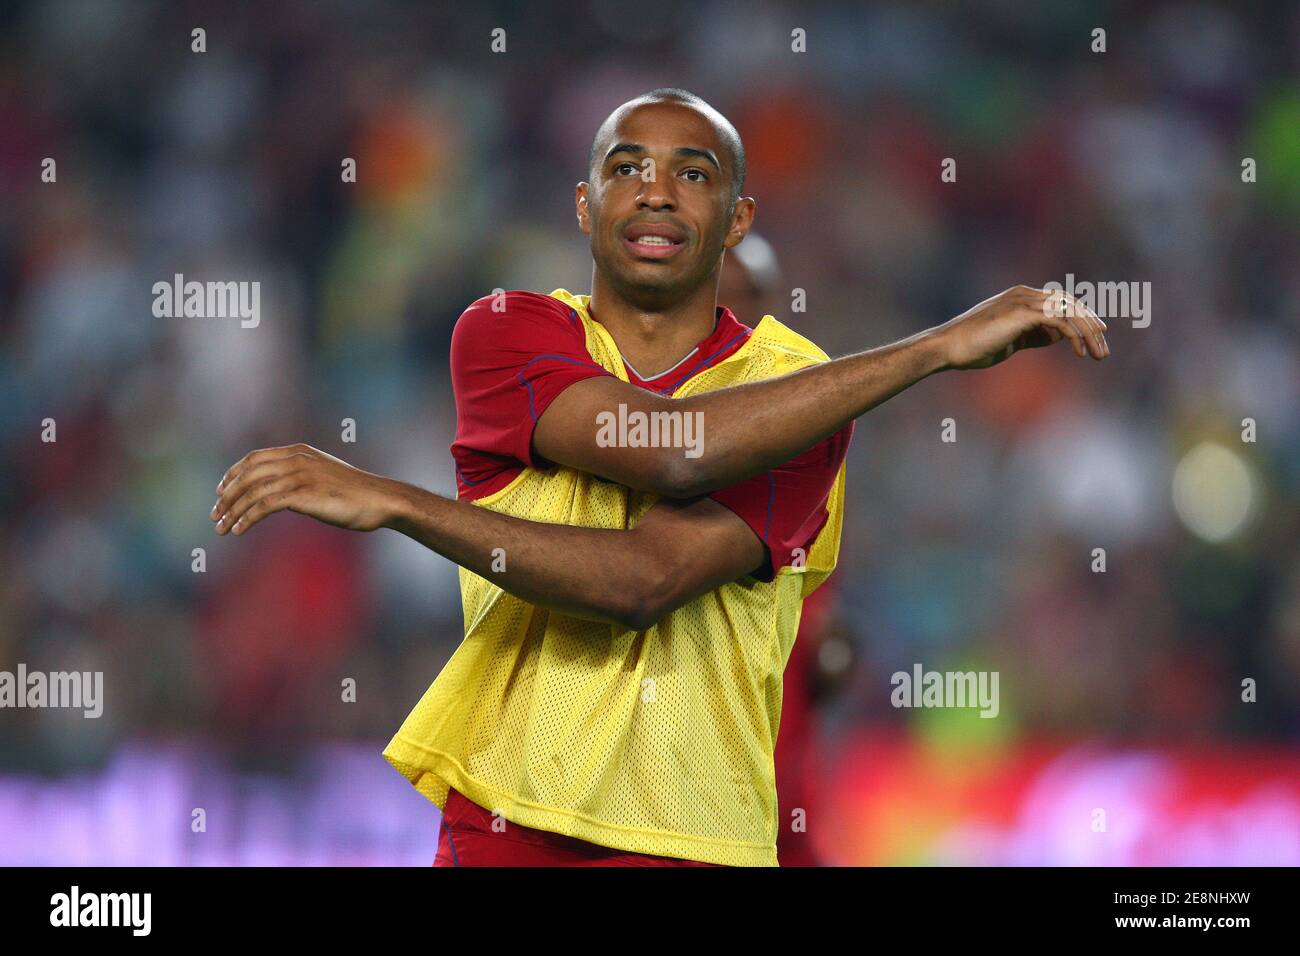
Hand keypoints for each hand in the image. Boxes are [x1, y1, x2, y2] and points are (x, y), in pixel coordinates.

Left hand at [211, 443, 398, 535]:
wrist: (380, 499)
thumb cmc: (357, 493)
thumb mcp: (325, 476)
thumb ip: (302, 477)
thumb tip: (282, 492)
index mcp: (299, 451)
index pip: (254, 458)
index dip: (233, 474)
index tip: (220, 492)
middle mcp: (295, 459)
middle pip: (248, 474)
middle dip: (227, 496)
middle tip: (215, 515)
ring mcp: (299, 475)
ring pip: (252, 491)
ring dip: (233, 511)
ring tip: (222, 528)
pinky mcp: (302, 494)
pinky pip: (264, 506)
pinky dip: (247, 518)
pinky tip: (240, 530)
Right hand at [933, 285, 1109, 369]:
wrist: (948, 347)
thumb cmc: (972, 347)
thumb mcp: (1010, 339)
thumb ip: (1033, 334)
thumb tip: (1058, 335)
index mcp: (1021, 297)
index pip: (1062, 301)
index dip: (1083, 317)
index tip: (1098, 335)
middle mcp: (1024, 294)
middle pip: (1070, 304)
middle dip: (1091, 326)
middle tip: (1104, 348)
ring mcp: (1023, 301)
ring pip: (1069, 312)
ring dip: (1088, 334)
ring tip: (1099, 354)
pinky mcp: (1022, 313)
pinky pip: (1059, 321)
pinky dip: (1074, 336)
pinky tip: (1079, 352)